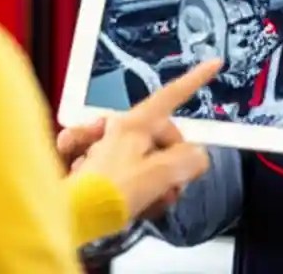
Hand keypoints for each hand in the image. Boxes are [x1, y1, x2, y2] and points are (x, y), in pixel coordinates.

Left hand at [69, 59, 222, 220]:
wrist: (69, 219)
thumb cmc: (109, 193)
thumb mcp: (159, 176)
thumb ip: (186, 161)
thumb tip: (198, 156)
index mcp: (134, 124)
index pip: (171, 95)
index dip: (194, 80)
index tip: (213, 63)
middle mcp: (117, 130)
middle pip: (162, 136)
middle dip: (174, 162)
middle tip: (173, 189)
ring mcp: (104, 149)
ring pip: (146, 157)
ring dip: (155, 181)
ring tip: (151, 202)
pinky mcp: (94, 171)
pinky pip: (126, 172)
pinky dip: (134, 187)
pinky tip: (127, 200)